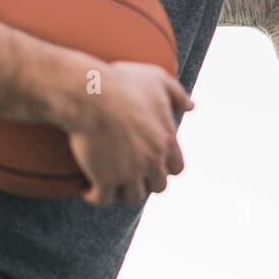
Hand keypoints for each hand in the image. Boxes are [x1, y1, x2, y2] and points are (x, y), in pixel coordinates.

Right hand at [62, 61, 192, 205]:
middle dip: (145, 181)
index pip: (177, 168)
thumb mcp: (157, 79)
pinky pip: (102, 199)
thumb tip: (190, 107)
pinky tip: (88, 189)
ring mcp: (129, 172)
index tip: (151, 163)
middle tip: (130, 175)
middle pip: (157, 187)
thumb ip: (177, 94)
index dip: (164, 167)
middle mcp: (152, 160)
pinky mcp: (104, 179)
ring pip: (132, 197)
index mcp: (166, 140)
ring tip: (111, 184)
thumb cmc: (122, 83)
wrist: (91, 94)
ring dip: (122, 192)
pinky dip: (95, 196)